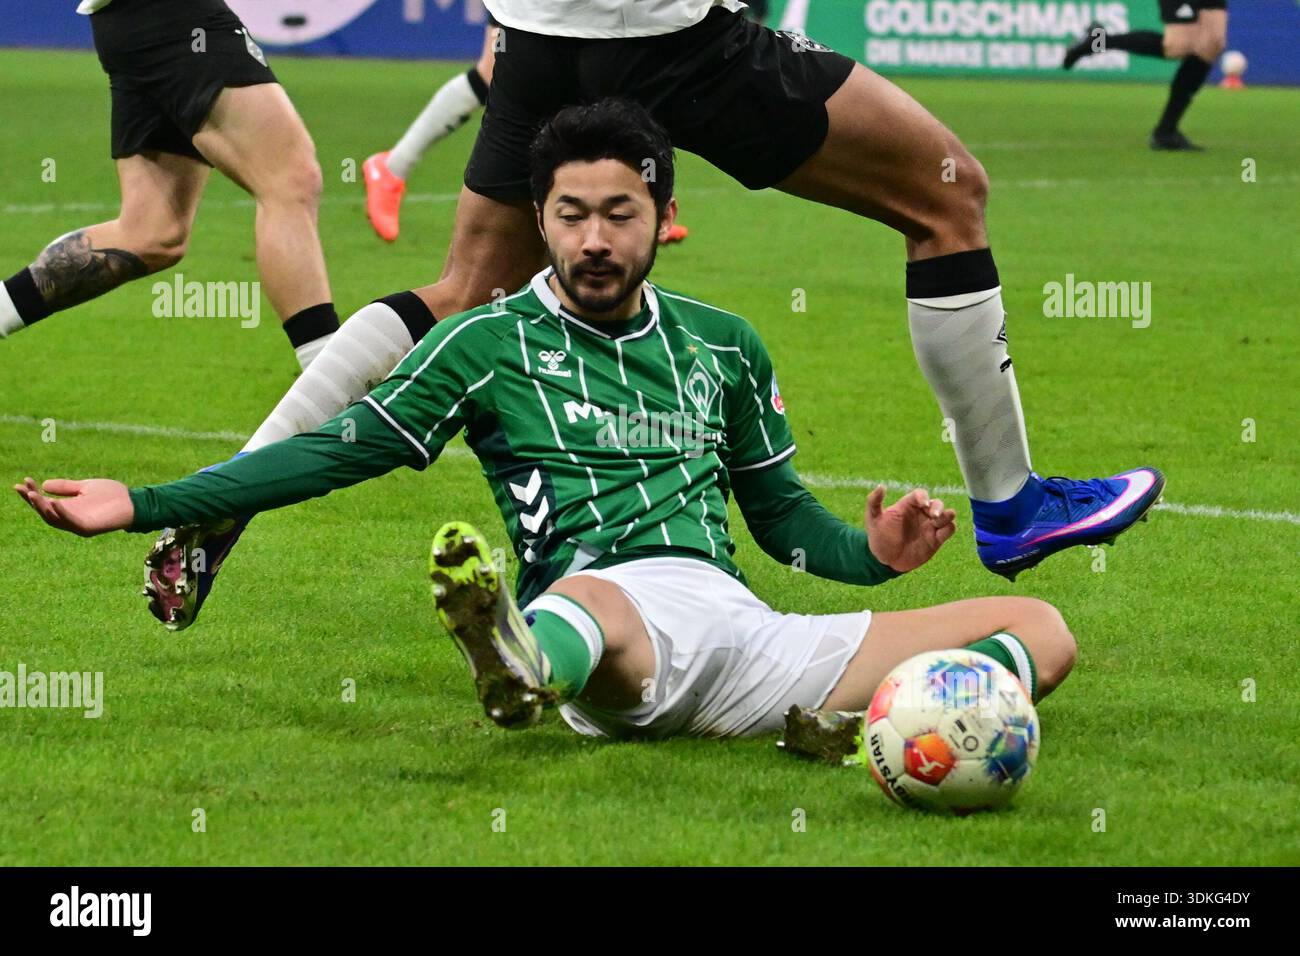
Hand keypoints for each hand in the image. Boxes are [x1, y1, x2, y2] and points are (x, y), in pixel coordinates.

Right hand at [13, 477, 133, 536]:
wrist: (134, 502)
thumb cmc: (113, 495)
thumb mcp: (85, 486)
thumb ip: (66, 487)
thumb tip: (44, 484)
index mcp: (69, 508)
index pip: (45, 503)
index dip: (32, 494)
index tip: (22, 482)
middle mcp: (70, 518)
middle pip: (45, 512)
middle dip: (32, 500)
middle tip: (23, 488)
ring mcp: (78, 525)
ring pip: (53, 519)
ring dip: (42, 507)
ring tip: (32, 494)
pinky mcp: (88, 528)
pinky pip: (70, 522)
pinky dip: (61, 512)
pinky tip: (53, 502)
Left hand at [864, 485, 956, 572]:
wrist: (885, 560)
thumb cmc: (879, 537)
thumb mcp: (872, 519)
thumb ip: (874, 502)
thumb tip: (881, 486)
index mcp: (908, 506)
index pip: (920, 495)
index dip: (923, 497)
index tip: (923, 503)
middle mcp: (921, 514)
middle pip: (936, 503)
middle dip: (938, 507)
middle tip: (934, 515)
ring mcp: (930, 526)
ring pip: (946, 515)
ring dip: (947, 515)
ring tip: (937, 521)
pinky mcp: (936, 539)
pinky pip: (949, 530)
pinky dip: (949, 528)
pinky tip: (941, 532)